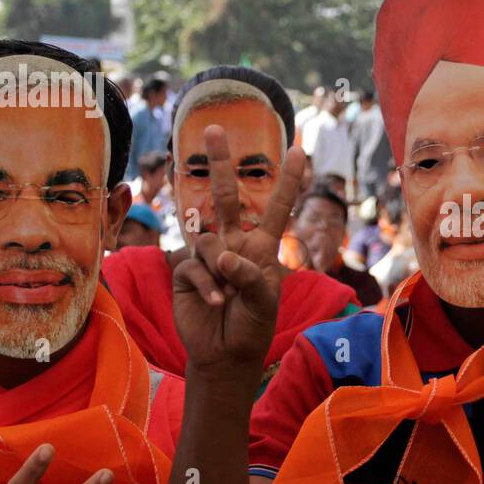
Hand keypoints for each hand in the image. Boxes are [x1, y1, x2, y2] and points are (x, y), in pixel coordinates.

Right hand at [172, 125, 305, 375]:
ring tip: (228, 298)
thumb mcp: (265, 301)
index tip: (298, 149)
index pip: (277, 208)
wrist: (225, 354)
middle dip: (221, 163)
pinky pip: (193, 266)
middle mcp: (234, 244)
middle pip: (228, 197)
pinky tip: (215, 303)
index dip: (287, 181)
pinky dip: (206, 285)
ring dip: (219, 271)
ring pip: (208, 242)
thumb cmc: (253, 325)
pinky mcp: (186, 270)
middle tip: (215, 129)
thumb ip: (251, 274)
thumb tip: (224, 255)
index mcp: (262, 247)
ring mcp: (208, 256)